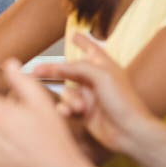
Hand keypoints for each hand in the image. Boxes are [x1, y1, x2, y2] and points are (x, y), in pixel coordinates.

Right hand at [31, 32, 154, 155]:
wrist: (129, 132)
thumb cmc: (123, 102)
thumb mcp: (101, 76)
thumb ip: (78, 67)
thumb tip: (59, 66)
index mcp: (103, 66)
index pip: (91, 49)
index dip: (83, 41)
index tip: (74, 34)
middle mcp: (95, 79)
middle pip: (69, 70)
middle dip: (53, 70)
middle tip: (36, 71)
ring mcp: (89, 96)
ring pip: (67, 91)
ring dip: (69, 98)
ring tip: (80, 107)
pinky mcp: (84, 113)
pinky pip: (67, 107)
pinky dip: (66, 109)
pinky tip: (69, 112)